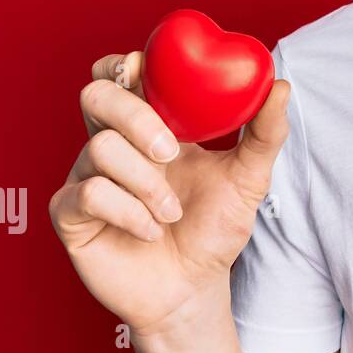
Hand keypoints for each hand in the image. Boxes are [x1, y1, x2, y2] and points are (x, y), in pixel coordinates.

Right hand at [50, 50, 289, 337]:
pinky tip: (150, 231)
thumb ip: (265, 132)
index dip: (124, 64)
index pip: (120, 73)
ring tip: (171, 212)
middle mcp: (113, 142)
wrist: (193, 288)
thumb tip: (281, 85)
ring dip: (146, 182)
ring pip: (99, 148)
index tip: (146, 71)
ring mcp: (87, 176)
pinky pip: (88, 193)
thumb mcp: (250, 178)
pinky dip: (128, 212)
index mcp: (150, 124)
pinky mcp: (70, 214)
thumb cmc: (215, 228)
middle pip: (97, 95)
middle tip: (171, 152)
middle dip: (136, 116)